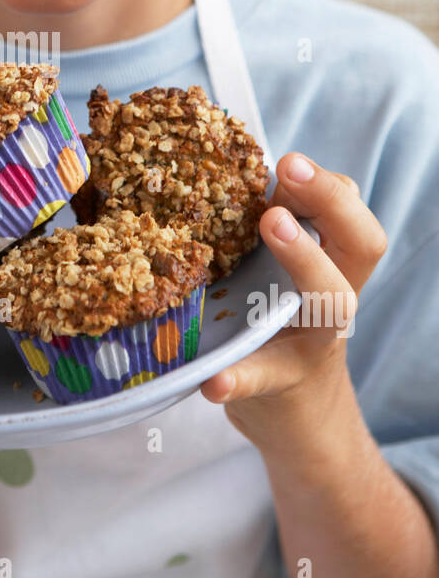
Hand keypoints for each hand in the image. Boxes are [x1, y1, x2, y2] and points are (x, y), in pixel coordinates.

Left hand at [200, 153, 387, 449]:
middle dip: (331, 201)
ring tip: (271, 223)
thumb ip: (267, 229)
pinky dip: (239, 379)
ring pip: (332, 301)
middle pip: (362, 244)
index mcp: (332, 263)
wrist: (295, 418)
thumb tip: (218, 172)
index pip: (350, 211)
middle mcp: (334, 298)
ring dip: (305, 259)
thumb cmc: (275, 327)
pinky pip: (263, 378)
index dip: (326, 183)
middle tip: (288, 170)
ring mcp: (314, 343)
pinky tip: (214, 382)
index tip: (285, 160)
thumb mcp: (277, 273)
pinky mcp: (280, 386)